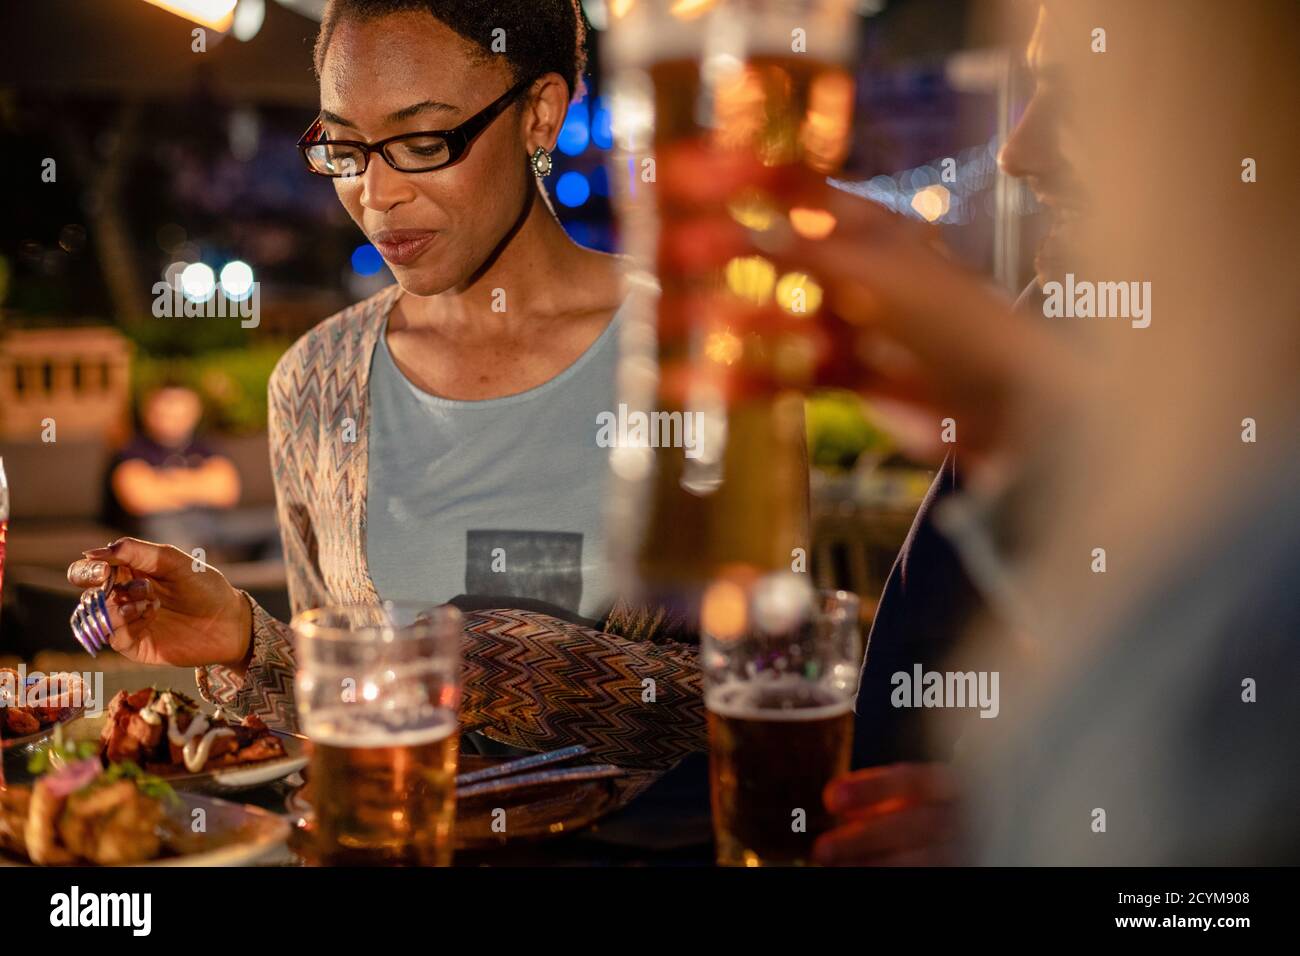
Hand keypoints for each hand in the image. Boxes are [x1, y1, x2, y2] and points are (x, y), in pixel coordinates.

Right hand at [66, 538, 251, 669]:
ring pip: (95, 616)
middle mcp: (122, 596)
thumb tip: (92, 553)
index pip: (91, 569)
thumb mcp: (175, 562)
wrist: (228, 622)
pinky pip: (114, 636)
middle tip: (114, 586)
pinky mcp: (135, 645)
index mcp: (129, 571)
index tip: (104, 570)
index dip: (90, 569)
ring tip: (149, 599)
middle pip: (86, 592)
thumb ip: (137, 552)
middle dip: (96, 589)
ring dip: (116, 606)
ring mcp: (127, 622)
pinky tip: (152, 613)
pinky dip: (128, 622)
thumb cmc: (204, 587)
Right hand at [657, 144, 1085, 469]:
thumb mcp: (877, 272)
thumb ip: (808, 251)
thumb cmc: (958, 321)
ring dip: (723, 323)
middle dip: (723, 259)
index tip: (693, 182)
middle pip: (777, 258)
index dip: (750, 187)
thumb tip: (746, 227)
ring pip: (774, 319)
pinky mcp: (849, 378)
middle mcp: (858, 273)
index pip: (800, 196)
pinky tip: (701, 384)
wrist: (1007, 407)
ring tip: (667, 323)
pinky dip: (743, 380)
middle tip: (664, 259)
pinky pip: (785, 374)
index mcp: (873, 229)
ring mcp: (853, 327)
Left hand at [814, 762, 963, 865]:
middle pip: (915, 825)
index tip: (831, 799)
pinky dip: (890, 874)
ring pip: (923, 859)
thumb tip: (833, 798)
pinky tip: (859, 871)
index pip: (912, 780)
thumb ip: (875, 795)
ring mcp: (962, 846)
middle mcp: (958, 815)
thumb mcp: (904, 793)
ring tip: (836, 866)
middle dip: (865, 838)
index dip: (871, 788)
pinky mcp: (958, 866)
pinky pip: (928, 872)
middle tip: (822, 849)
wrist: (962, 831)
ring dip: (874, 864)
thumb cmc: (923, 806)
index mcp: (946, 784)